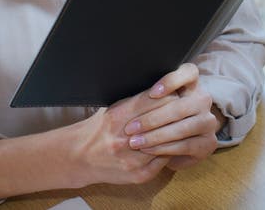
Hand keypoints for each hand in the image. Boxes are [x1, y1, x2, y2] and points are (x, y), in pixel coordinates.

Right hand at [62, 89, 179, 186]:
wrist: (80, 157)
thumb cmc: (100, 128)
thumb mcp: (113, 108)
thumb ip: (137, 101)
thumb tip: (165, 90)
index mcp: (118, 116)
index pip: (155, 101)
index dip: (169, 96)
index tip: (176, 94)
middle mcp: (124, 139)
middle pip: (163, 121)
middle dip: (176, 113)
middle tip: (184, 109)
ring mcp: (132, 160)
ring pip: (167, 142)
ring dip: (176, 133)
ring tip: (182, 125)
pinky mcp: (139, 175)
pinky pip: (164, 160)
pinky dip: (170, 150)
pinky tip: (173, 144)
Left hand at [123, 63, 221, 169]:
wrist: (179, 144)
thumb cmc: (160, 118)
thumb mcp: (155, 103)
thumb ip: (149, 96)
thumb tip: (129, 94)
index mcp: (192, 84)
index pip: (189, 72)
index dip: (172, 81)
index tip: (152, 93)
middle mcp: (203, 100)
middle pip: (180, 106)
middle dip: (152, 118)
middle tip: (130, 128)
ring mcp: (208, 122)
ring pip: (182, 128)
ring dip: (156, 136)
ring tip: (136, 141)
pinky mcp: (209, 143)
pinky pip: (185, 145)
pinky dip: (164, 148)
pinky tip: (148, 149)